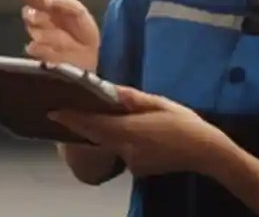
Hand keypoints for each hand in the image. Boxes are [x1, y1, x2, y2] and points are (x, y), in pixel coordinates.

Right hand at [5, 0, 100, 72]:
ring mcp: (38, 36)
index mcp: (51, 6)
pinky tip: (58, 50)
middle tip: (52, 22)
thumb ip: (66, 3)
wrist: (91, 57)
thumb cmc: (86, 33)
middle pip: (28, 13)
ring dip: (50, 34)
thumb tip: (49, 0)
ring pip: (33, 30)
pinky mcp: (38, 52)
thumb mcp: (79, 13)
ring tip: (66, 40)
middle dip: (38, 16)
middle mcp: (41, 20)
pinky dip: (46, 48)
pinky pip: (34, 47)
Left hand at [50, 87, 232, 177]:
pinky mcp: (138, 169)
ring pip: (110, 143)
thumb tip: (108, 89)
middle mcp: (126, 149)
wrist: (205, 152)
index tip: (52, 111)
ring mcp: (131, 162)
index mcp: (129, 131)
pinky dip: (121, 141)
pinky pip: (122, 151)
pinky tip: (136, 132)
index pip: (92, 124)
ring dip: (106, 131)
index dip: (71, 118)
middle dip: (81, 124)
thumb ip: (131, 98)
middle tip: (66, 110)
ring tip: (107, 116)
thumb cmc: (184, 123)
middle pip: (96, 135)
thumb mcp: (159, 102)